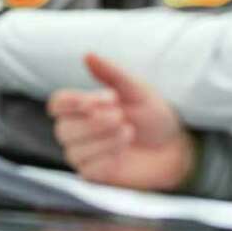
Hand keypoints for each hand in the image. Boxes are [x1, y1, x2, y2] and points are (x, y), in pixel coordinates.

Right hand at [46, 54, 196, 190]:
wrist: (173, 147)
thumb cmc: (152, 115)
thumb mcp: (137, 90)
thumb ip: (112, 74)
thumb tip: (88, 55)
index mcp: (81, 106)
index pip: (58, 104)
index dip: (75, 102)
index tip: (108, 98)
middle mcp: (76, 130)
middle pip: (63, 129)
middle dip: (94, 123)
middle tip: (122, 116)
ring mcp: (82, 154)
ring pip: (74, 150)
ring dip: (103, 140)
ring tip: (128, 132)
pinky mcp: (93, 175)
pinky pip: (88, 169)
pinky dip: (107, 159)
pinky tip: (124, 152)